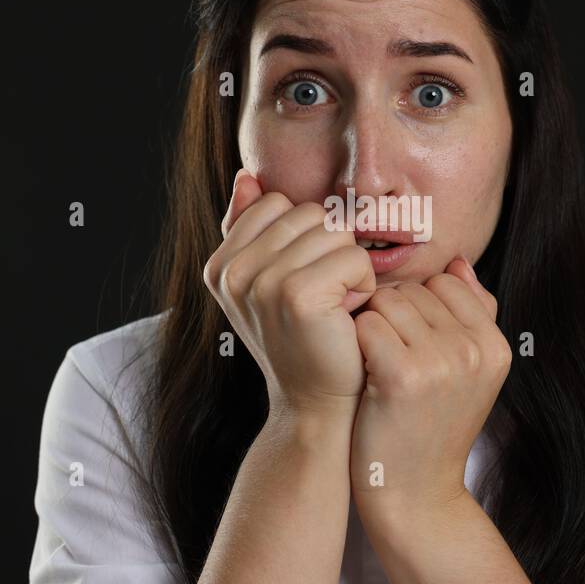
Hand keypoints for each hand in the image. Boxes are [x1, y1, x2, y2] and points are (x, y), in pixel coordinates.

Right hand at [203, 169, 377, 420]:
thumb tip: (247, 176)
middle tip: (324, 300)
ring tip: (335, 308)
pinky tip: (347, 318)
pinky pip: (354, 258)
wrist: (317, 407)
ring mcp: (260, 283)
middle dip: (330, 251)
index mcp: (220, 264)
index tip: (302, 283)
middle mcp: (232, 272)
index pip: (277, 203)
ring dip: (349, 269)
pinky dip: (364, 286)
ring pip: (335, 232)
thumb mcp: (269, 284)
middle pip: (309, 214)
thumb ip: (253, 230)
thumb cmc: (305, 341)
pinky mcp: (296, 295)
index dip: (305, 238)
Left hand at [349, 255, 511, 519]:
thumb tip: (458, 261)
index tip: (411, 348)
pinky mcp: (403, 376)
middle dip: (391, 318)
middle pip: (412, 290)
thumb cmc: (431, 428)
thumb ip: (470, 315)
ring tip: (378, 372)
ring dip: (370, 331)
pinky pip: (366, 325)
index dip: (416, 309)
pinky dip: (356, 347)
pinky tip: (365, 378)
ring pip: (385, 302)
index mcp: (495, 344)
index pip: (444, 282)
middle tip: (390, 365)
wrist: (415, 496)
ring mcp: (443, 362)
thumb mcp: (468, 373)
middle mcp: (476, 349)